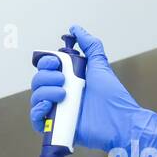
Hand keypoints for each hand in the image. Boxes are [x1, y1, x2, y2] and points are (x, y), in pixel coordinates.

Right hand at [29, 24, 156, 156]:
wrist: (120, 121)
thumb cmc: (113, 97)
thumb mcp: (100, 65)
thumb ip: (90, 45)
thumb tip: (76, 28)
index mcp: (69, 80)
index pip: (46, 69)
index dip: (46, 63)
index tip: (56, 62)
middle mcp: (61, 94)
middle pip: (38, 82)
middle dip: (46, 77)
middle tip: (63, 80)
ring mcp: (59, 111)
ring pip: (36, 98)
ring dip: (45, 92)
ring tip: (63, 94)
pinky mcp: (58, 127)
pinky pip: (37, 120)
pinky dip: (38, 112)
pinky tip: (49, 106)